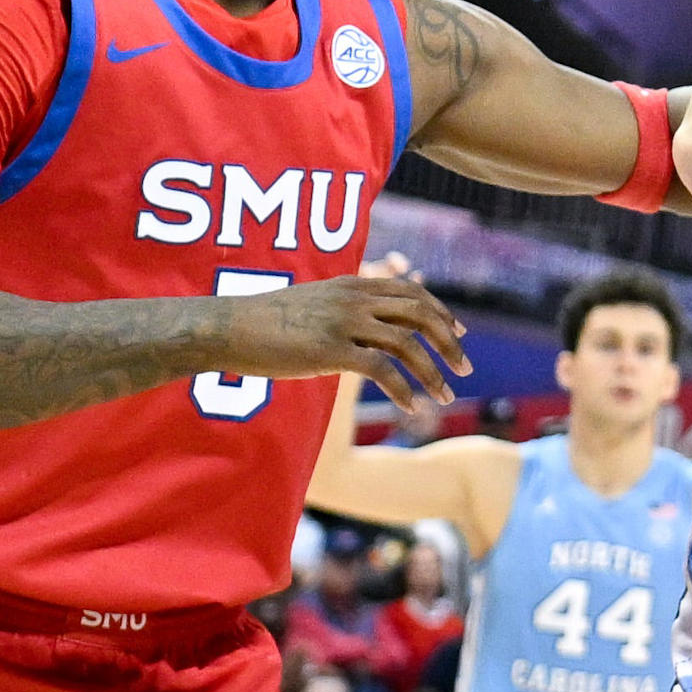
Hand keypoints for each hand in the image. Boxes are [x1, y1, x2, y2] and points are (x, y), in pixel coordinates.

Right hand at [219, 267, 470, 429]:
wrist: (226, 328)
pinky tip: (411, 407)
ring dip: (432, 371)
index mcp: (353, 285)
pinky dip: (403, 389)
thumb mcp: (311, 304)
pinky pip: (381, 369)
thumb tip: (362, 326)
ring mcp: (344, 322)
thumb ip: (341, 309)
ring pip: (407, 343)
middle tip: (465, 368)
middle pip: (421, 314)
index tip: (459, 331)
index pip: (412, 292)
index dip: (441, 311)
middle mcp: (355, 299)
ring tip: (445, 396)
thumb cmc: (263, 321)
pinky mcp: (330, 350)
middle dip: (449, 341)